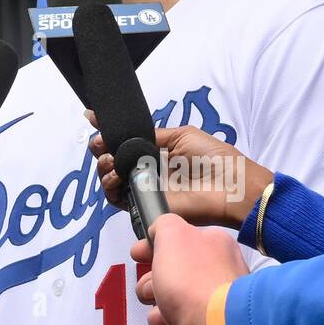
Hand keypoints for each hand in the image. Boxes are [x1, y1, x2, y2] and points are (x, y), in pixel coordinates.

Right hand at [87, 112, 272, 228]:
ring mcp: (147, 188)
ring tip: (108, 161)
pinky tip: (114, 177)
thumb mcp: (183, 135)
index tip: (92, 118)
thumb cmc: (215, 159)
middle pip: (114, 160)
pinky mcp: (147, 206)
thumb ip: (154, 135)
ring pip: (113, 180)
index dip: (109, 131)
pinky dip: (111, 188)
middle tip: (99, 144)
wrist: (231, 188)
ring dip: (104, 168)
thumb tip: (129, 133)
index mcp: (160, 151)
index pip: (128, 141)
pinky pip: (120, 200)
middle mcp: (150, 169)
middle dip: (101, 149)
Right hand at [131, 214, 249, 324]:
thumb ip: (164, 226)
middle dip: (152, 289)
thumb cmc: (195, 284)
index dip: (152, 250)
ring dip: (159, 317)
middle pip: (167, 281)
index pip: (177, 245)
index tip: (138, 255)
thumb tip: (158, 229)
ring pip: (167, 312)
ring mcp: (211, 310)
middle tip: (154, 292)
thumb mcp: (173, 236)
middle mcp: (214, 278)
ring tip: (169, 318)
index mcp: (211, 248)